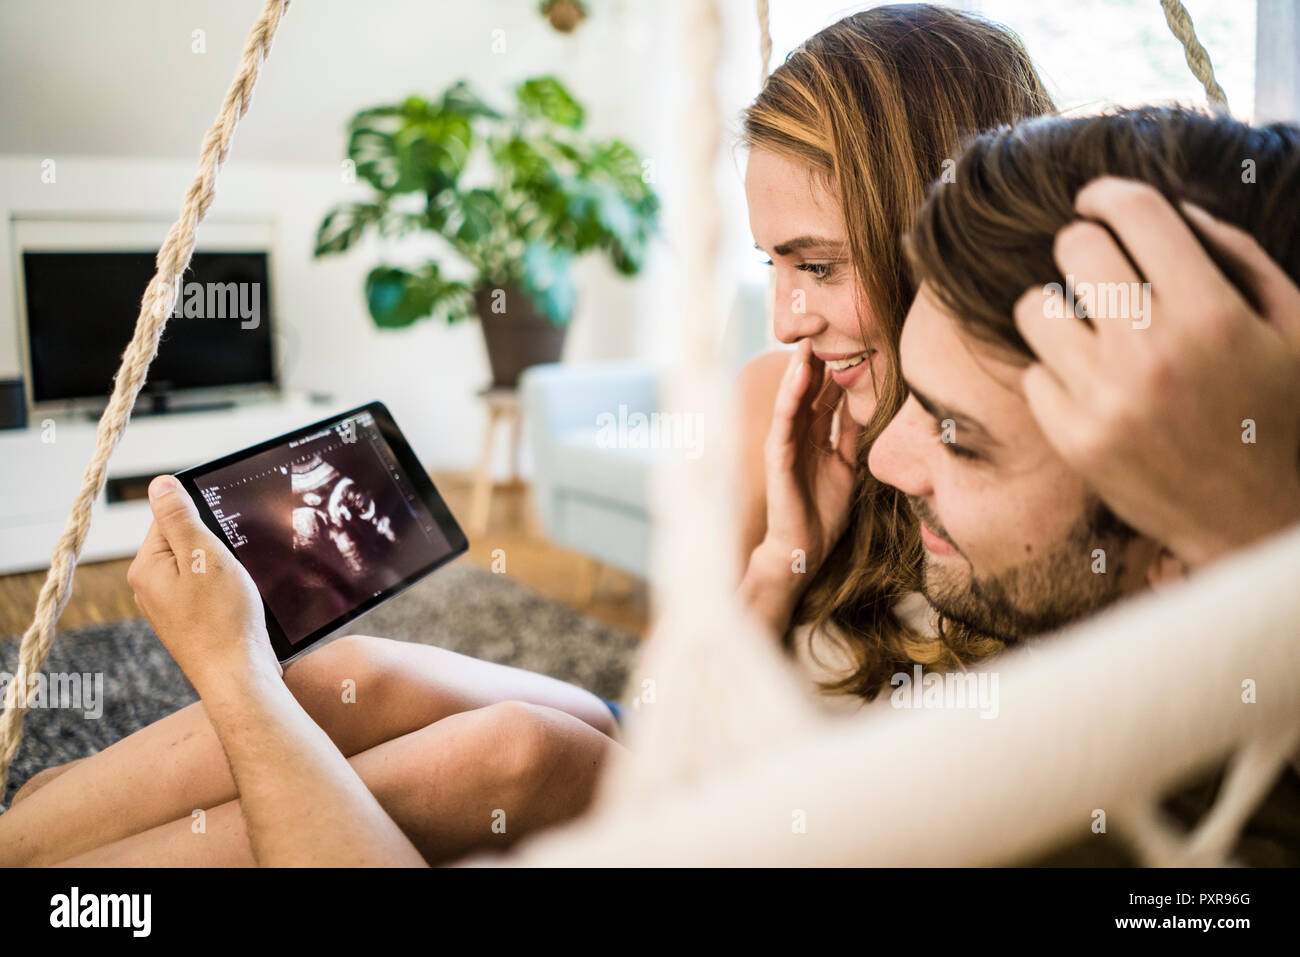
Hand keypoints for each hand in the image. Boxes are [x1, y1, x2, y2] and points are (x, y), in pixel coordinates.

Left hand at [127, 475, 280, 692]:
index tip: (223, 540)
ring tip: (235, 589)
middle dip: (213, 546)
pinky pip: (205, 589)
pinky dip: (223, 589)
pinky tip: (236, 603)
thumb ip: (179, 518)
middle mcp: (150, 587)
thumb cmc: (223, 620)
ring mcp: (169, 607)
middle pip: (184, 542)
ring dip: (221, 569)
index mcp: (146, 567)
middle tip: (232, 566)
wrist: (237, 676)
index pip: (169, 518)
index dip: (203, 522)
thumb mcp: (204, 556)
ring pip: (198, 566)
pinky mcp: (189, 621)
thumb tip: (159, 484)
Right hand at [741, 338, 863, 629]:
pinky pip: (785, 419)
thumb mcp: (847, 466)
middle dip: (818, 361)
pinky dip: (791, 395)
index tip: (852, 339)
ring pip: (794, 397)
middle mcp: (800, 434)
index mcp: (817, 436)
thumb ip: (852, 436)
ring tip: (809, 342)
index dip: (838, 368)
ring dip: (800, 370)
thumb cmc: (823, 512)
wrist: (804, 548)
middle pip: (810, 389)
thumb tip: (868, 405)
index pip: (827, 395)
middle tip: (828, 327)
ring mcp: (787, 443)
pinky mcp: (778, 454)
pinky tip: (798, 374)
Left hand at [1013, 176, 1299, 567]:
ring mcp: (1105, 399)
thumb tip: (1169, 210)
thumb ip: (1235, 256)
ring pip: (1035, 308)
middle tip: (1096, 268)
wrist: (1260, 525)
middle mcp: (1151, 351)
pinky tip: (1092, 387)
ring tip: (1089, 329)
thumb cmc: (1284, 416)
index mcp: (1211, 312)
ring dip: (1060, 309)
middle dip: (1084, 248)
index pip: (1135, 213)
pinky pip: (1033, 374)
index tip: (1095, 200)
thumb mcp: (1291, 324)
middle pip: (1073, 248)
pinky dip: (1058, 374)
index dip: (1107, 193)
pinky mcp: (1075, 441)